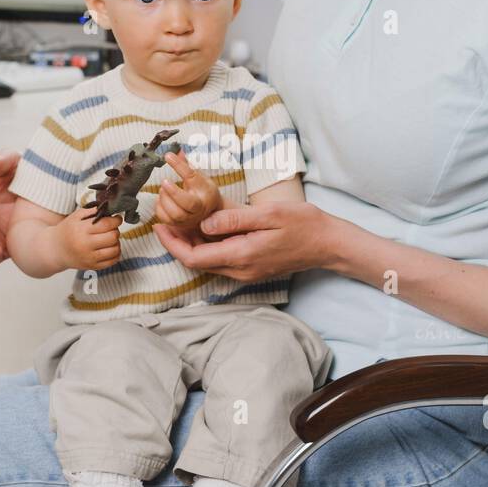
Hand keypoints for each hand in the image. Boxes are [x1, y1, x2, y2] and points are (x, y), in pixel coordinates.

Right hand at [53, 209, 123, 271]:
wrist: (55, 249)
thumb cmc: (67, 231)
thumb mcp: (76, 216)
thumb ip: (92, 210)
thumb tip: (109, 208)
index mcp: (81, 230)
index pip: (106, 224)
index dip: (116, 220)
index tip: (117, 219)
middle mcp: (85, 245)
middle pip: (113, 237)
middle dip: (115, 230)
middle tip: (111, 228)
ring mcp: (89, 258)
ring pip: (115, 249)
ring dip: (116, 242)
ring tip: (109, 238)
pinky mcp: (92, 266)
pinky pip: (113, 260)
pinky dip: (115, 253)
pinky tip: (109, 247)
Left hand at [153, 149, 222, 231]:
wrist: (209, 212)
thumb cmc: (202, 191)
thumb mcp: (198, 176)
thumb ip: (186, 165)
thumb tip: (177, 150)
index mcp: (206, 192)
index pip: (192, 177)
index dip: (179, 166)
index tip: (168, 156)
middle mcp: (199, 208)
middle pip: (187, 203)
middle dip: (173, 192)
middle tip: (164, 182)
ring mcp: (189, 219)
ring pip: (175, 214)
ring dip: (165, 199)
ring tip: (163, 189)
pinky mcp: (178, 225)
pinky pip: (165, 219)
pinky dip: (159, 207)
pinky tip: (161, 198)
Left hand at [153, 199, 328, 282]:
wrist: (328, 243)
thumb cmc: (303, 224)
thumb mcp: (269, 214)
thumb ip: (235, 219)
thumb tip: (204, 223)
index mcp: (241, 256)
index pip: (193, 257)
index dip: (171, 244)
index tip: (159, 226)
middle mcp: (240, 270)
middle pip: (196, 262)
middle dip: (177, 243)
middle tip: (165, 219)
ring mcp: (246, 272)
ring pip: (208, 262)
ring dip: (191, 245)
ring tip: (180, 220)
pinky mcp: (251, 268)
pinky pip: (221, 260)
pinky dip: (207, 246)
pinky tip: (205, 227)